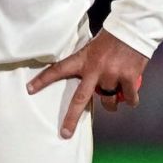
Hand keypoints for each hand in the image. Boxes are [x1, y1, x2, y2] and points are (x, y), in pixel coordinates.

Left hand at [26, 29, 147, 138]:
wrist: (132, 29)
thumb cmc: (111, 37)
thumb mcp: (92, 46)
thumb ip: (87, 63)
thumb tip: (85, 77)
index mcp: (83, 59)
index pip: (58, 70)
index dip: (43, 80)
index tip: (30, 89)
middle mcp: (95, 69)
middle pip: (80, 99)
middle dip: (71, 118)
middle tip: (65, 133)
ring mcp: (111, 75)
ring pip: (109, 102)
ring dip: (112, 103)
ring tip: (116, 95)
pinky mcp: (128, 79)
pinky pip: (129, 98)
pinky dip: (131, 99)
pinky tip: (131, 98)